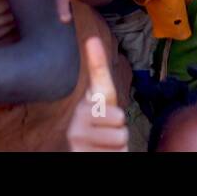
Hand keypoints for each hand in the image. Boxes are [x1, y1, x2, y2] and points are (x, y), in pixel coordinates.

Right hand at [66, 36, 127, 151]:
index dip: (96, 58)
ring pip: (121, 137)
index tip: (93, 39)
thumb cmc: (97, 130)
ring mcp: (77, 138)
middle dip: (119, 130)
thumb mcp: (102, 106)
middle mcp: (76, 118)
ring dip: (118, 146)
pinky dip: (114, 156)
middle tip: (106, 135)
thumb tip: (92, 39)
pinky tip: (100, 154)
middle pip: (120, 118)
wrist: (86, 156)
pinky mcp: (81, 154)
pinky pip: (117, 153)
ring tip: (104, 146)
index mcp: (84, 104)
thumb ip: (100, 78)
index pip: (97, 78)